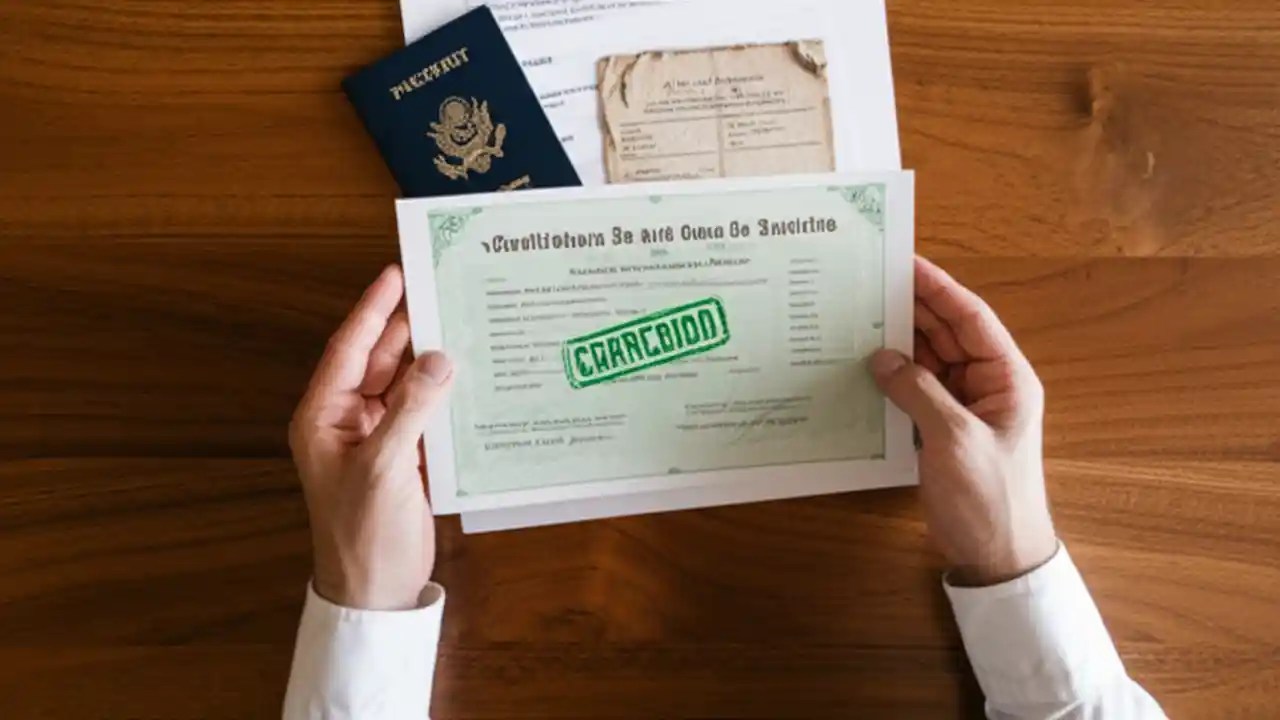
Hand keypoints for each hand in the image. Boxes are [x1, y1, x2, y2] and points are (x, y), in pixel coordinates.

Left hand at [289, 265, 454, 609]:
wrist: (374, 592)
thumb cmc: (363, 537)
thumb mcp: (385, 469)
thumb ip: (412, 411)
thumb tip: (440, 360)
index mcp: (322, 417)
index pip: (349, 348)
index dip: (374, 310)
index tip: (397, 274)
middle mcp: (345, 421)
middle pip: (377, 360)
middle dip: (406, 327)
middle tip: (440, 290)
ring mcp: (375, 438)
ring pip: (403, 384)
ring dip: (428, 361)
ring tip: (460, 324)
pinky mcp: (402, 456)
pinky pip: (421, 412)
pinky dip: (442, 395)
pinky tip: (468, 377)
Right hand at [870, 257, 1056, 586]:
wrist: (997, 556)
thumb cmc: (989, 497)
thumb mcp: (954, 440)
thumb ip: (918, 392)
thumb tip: (881, 358)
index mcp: (1006, 377)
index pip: (971, 317)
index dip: (938, 287)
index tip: (903, 261)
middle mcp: (987, 384)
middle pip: (946, 333)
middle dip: (910, 308)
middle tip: (866, 284)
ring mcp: (964, 407)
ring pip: (927, 359)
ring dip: (897, 342)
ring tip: (856, 317)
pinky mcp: (942, 429)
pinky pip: (915, 390)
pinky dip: (891, 376)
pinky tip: (862, 365)